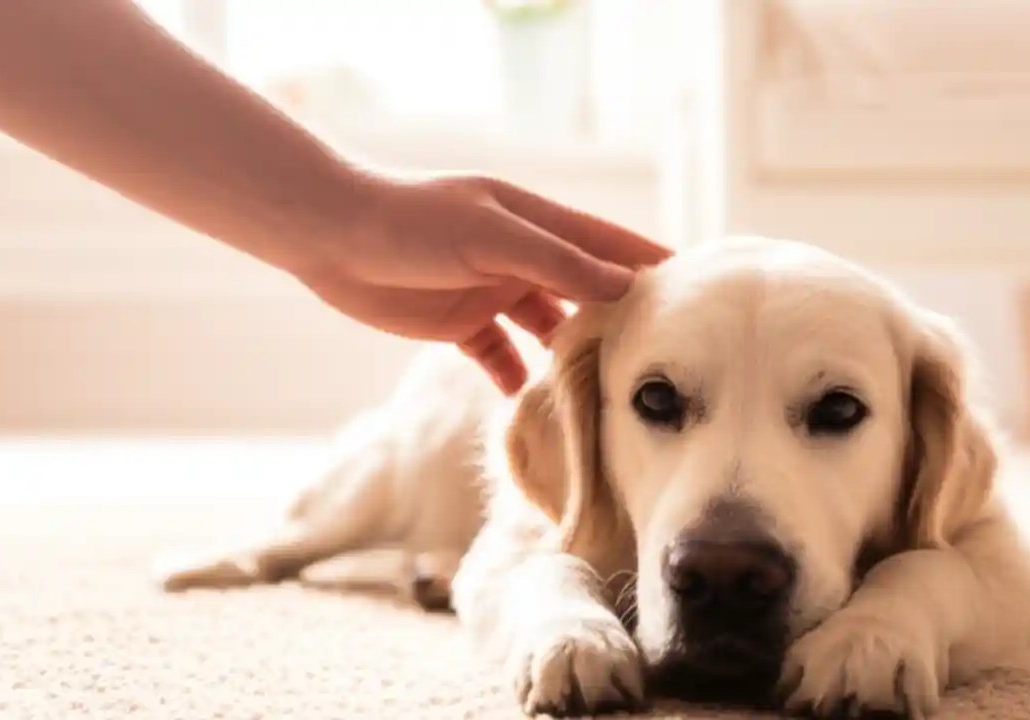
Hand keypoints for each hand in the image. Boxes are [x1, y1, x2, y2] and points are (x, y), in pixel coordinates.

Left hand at [294, 172, 670, 392]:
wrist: (331, 238)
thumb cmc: (412, 222)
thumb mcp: (491, 236)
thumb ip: (556, 261)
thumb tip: (622, 285)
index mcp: (538, 223)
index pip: (610, 245)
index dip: (652, 266)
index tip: (699, 293)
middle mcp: (524, 256)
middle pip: (586, 293)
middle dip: (619, 322)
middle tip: (660, 360)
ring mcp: (495, 291)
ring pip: (550, 330)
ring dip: (572, 359)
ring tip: (607, 395)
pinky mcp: (463, 324)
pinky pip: (504, 358)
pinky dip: (520, 381)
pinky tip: (537, 410)